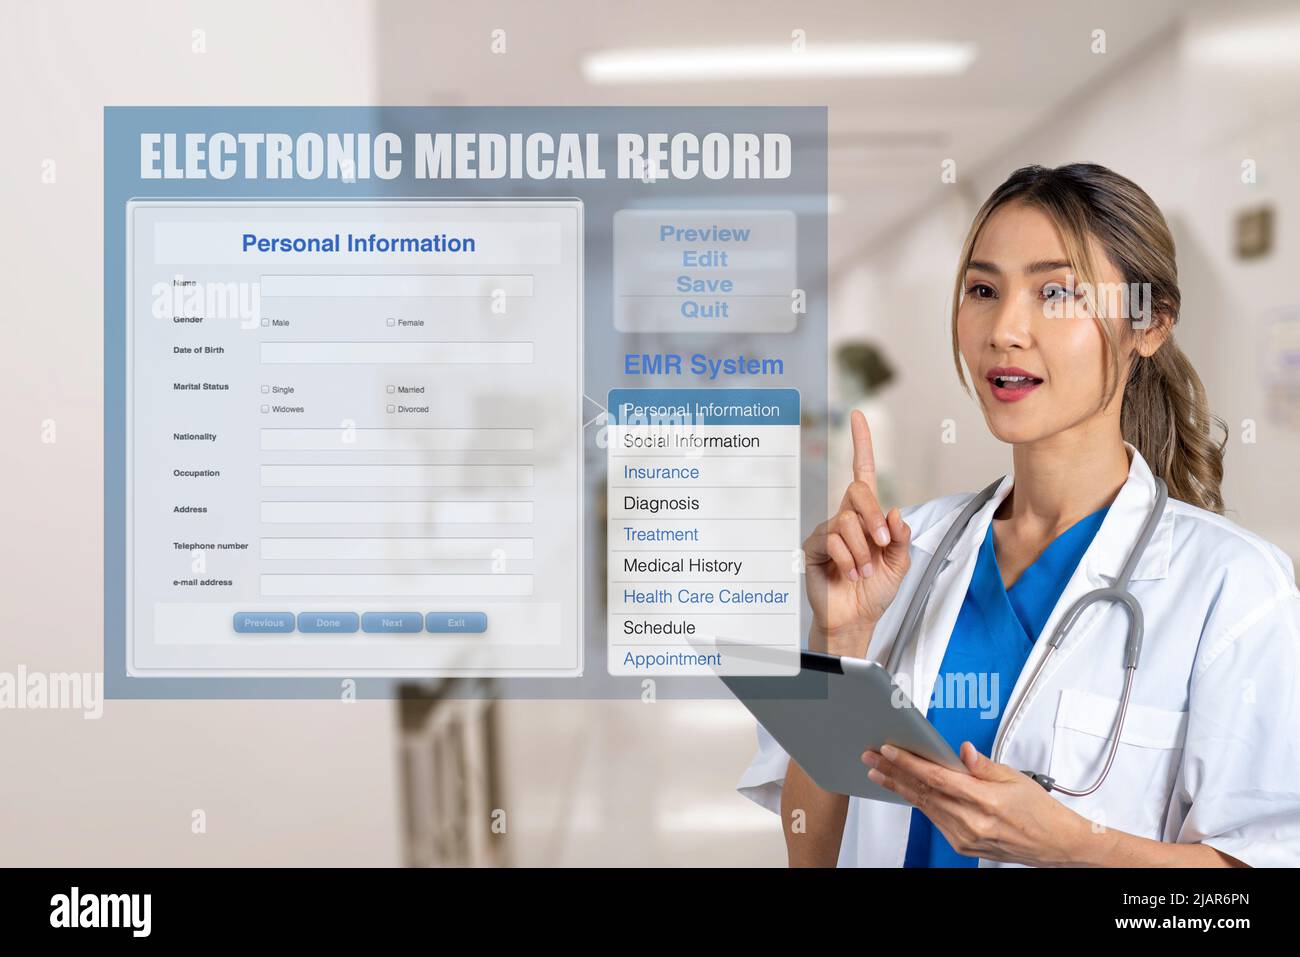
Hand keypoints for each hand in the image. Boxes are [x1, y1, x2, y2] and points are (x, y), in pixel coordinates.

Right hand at [803, 410, 911, 657]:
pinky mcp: (812, 547)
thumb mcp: (900, 563)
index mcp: (866, 515)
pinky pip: (831, 539)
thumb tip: (895, 511)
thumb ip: (901, 537)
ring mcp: (827, 531)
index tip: (858, 416)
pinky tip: (849, 573)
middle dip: (873, 516)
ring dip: (863, 549)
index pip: (861, 472)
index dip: (861, 444)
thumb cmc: (875, 590)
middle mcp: (845, 517)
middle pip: (857, 491)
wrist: (855, 619)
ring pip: (846, 520)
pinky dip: (848, 559)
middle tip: (883, 542)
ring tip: (865, 571)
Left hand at [861, 741, 1090, 866]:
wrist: (1055, 844)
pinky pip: (934, 819)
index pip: (938, 778)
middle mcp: (972, 822)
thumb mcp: (1016, 778)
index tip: (891, 750)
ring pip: (924, 806)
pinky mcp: (961, 845)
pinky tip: (904, 790)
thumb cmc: (1040, 812)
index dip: (910, 763)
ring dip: (899, 787)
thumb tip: (964, 751)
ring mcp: (964, 836)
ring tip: (879, 771)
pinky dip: (918, 802)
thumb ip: (984, 765)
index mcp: (986, 802)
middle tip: (871, 756)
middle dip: (894, 772)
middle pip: (924, 792)